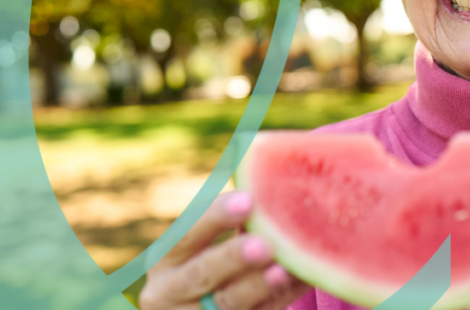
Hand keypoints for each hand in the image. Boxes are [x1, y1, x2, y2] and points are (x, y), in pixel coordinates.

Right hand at [139, 191, 310, 309]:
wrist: (199, 309)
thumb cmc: (212, 262)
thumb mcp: (206, 244)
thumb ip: (232, 217)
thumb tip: (272, 173)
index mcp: (167, 258)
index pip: (184, 235)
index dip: (215, 217)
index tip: (247, 199)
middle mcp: (170, 292)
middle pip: (202, 274)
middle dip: (233, 257)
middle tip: (264, 244)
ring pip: (228, 302)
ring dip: (258, 285)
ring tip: (283, 269)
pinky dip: (280, 297)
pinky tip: (302, 278)